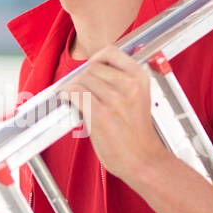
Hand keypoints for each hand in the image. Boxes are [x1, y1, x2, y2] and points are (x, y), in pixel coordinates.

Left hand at [59, 45, 169, 185]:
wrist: (144, 161)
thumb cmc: (138, 134)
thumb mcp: (138, 98)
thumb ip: (120, 82)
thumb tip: (91, 71)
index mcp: (140, 78)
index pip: (110, 52)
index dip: (96, 59)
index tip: (91, 68)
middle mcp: (129, 86)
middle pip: (91, 68)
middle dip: (84, 79)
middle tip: (84, 92)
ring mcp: (115, 100)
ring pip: (81, 81)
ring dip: (75, 89)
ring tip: (79, 101)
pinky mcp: (101, 115)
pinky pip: (76, 94)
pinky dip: (67, 96)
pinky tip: (68, 101)